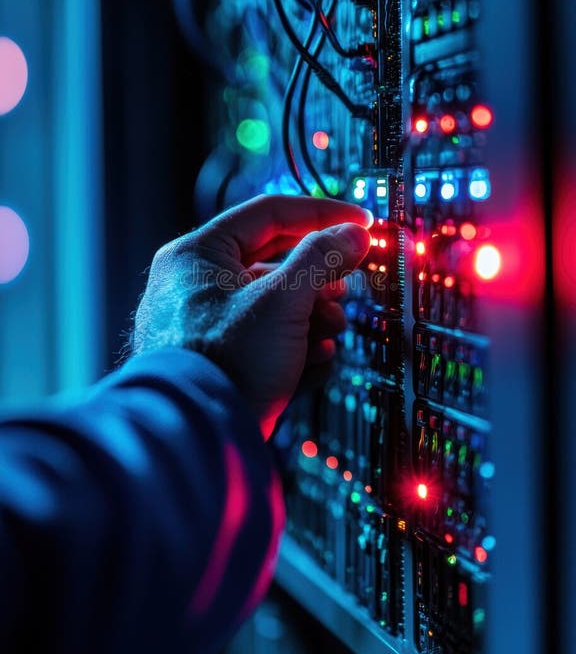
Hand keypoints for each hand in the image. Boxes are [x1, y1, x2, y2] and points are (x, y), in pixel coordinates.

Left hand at [133, 195, 371, 438]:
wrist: (199, 439)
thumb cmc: (224, 362)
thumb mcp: (282, 300)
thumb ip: (322, 259)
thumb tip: (353, 235)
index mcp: (197, 255)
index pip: (269, 214)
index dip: (322, 215)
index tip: (360, 223)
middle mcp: (195, 286)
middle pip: (276, 263)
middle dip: (319, 280)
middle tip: (346, 285)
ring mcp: (207, 327)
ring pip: (277, 305)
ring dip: (314, 317)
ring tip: (329, 331)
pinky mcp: (223, 363)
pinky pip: (268, 341)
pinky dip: (296, 349)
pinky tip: (313, 360)